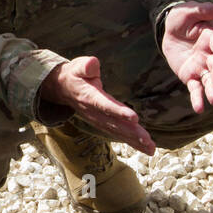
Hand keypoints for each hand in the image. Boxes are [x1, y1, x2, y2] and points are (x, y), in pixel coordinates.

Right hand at [39, 56, 155, 154]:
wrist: (62, 89)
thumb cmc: (75, 75)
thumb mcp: (78, 66)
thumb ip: (86, 66)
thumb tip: (93, 64)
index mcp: (89, 97)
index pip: (104, 105)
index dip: (118, 112)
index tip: (134, 118)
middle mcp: (94, 112)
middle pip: (114, 124)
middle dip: (132, 133)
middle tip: (148, 140)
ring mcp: (98, 120)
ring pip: (117, 132)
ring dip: (134, 141)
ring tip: (150, 148)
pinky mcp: (103, 124)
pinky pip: (118, 134)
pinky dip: (131, 142)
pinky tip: (145, 147)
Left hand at [161, 2, 212, 113]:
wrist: (169, 30)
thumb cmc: (182, 18)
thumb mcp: (188, 11)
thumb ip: (203, 10)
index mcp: (212, 38)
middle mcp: (210, 54)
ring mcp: (201, 67)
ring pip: (208, 81)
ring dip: (212, 90)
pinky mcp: (191, 76)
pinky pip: (195, 88)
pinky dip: (197, 98)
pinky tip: (199, 109)